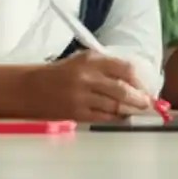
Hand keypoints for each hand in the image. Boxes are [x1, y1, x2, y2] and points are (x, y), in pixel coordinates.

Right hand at [24, 50, 152, 120]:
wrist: (30, 88)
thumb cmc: (60, 73)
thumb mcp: (83, 61)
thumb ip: (106, 67)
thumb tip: (134, 80)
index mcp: (91, 60)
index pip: (124, 68)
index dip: (138, 80)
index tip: (145, 87)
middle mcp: (87, 77)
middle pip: (122, 89)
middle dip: (139, 98)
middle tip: (147, 104)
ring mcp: (81, 96)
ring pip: (114, 105)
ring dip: (129, 110)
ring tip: (137, 111)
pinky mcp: (76, 113)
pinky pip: (103, 117)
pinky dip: (115, 118)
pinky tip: (121, 117)